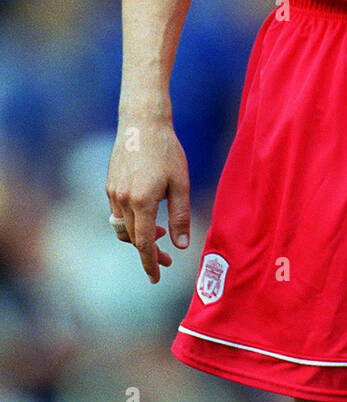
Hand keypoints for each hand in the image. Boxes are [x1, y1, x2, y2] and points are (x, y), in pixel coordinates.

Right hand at [106, 115, 190, 283]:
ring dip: (139, 237)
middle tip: (168, 258)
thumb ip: (180, 216)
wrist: (142, 123)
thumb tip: (182, 245)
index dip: (150, 263)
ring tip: (160, 234)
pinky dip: (131, 222)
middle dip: (149, 252)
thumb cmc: (167, 151)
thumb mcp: (180, 184)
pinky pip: (118, 214)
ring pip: (122, 228)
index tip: (156, 278)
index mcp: (142, 202)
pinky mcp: (109, 185)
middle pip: (132, 239)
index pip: (143, 244)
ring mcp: (112, 193)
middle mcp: (122, 200)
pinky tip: (147, 214)